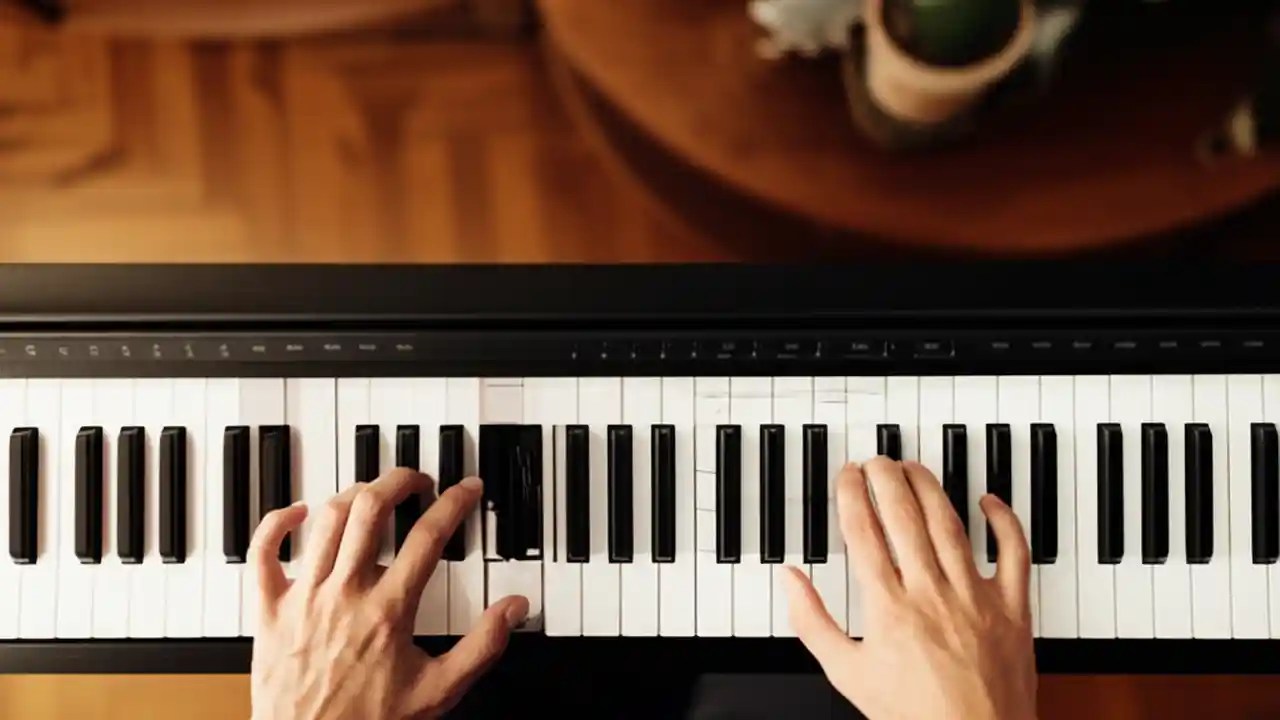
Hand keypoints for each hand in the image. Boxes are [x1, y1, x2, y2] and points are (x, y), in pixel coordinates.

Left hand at [247, 469, 529, 719]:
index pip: (429, 536)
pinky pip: (264, 552)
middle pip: (371, 508)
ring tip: (373, 492)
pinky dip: (277, 523)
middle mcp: (344, 594)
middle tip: (416, 480)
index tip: (466, 490)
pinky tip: (298, 514)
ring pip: (326, 520)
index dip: (454, 503)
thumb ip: (482, 646)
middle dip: (399, 480)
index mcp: (388, 611)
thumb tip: (514, 608)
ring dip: (353, 494)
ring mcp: (303, 598)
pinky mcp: (270, 610)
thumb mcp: (439, 691)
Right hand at [784, 457, 1035, 719]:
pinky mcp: (1013, 608)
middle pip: (904, 516)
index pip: (864, 532)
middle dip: (886, 478)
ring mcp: (975, 597)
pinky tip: (988, 500)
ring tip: (913, 467)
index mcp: (889, 609)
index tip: (846, 476)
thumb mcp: (846, 674)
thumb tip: (790, 580)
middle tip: (875, 460)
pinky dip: (1004, 521)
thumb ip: (812, 622)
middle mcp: (932, 594)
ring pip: (950, 524)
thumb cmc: (914, 718)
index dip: (852, 495)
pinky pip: (1014, 553)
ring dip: (929, 487)